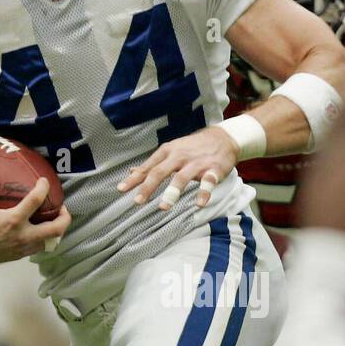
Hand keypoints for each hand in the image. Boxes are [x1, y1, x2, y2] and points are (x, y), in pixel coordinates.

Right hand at [0, 164, 70, 267]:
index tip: (44, 181)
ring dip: (56, 230)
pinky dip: (44, 238)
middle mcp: (22, 236)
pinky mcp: (20, 255)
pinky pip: (39, 247)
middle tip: (62, 207)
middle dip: (64, 217)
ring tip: (54, 219)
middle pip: (56, 229)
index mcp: (13, 220)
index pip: (36, 200)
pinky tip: (39, 229)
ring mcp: (23, 248)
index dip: (43, 187)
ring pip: (50, 241)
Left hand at [117, 125, 237, 210]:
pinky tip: (199, 204)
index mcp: (168, 152)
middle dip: (148, 186)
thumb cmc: (193, 147)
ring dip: (172, 192)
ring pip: (182, 177)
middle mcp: (180, 156)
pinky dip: (204, 193)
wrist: (222, 138)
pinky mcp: (213, 169)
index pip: (148, 167)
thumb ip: (152, 164)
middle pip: (160, 172)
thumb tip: (131, 171)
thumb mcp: (171, 151)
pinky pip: (208, 182)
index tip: (121, 190)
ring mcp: (196, 163)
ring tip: (163, 207)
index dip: (135, 178)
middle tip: (137, 201)